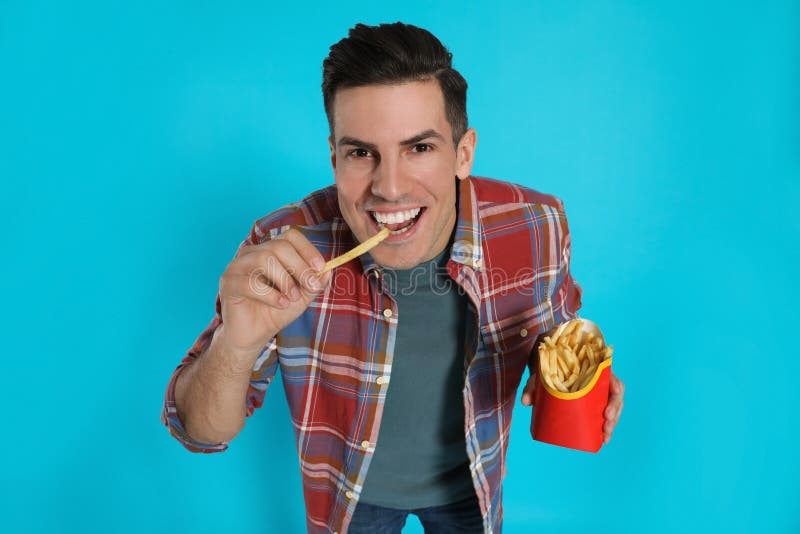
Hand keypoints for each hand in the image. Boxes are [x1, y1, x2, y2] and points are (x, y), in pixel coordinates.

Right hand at [217, 228, 330, 360]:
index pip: (290, 236)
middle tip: (310, 286)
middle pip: (279, 246)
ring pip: (264, 259)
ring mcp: (237, 266)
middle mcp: (252, 253)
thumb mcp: (301, 297)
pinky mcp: (228, 283)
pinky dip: (270, 294)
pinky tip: (280, 304)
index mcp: (270, 251)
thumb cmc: (275, 312)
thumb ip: (314, 283)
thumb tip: (329, 269)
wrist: (253, 336)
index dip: (307, 249)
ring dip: (284, 280)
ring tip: (292, 298)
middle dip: (300, 266)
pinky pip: (250, 282)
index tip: (320, 266)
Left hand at [520, 370, 624, 443]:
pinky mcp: (594, 401)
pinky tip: (603, 438)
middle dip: (614, 412)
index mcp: (591, 367)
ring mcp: (597, 390)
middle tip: (606, 426)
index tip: (611, 402)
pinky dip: (606, 425)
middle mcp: (598, 378)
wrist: (548, 366)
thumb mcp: (540, 374)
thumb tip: (525, 402)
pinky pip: (605, 411)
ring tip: (605, 437)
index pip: (610, 376)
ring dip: (612, 422)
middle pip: (615, 395)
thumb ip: (532, 386)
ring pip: (612, 405)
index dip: (615, 389)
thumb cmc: (547, 368)